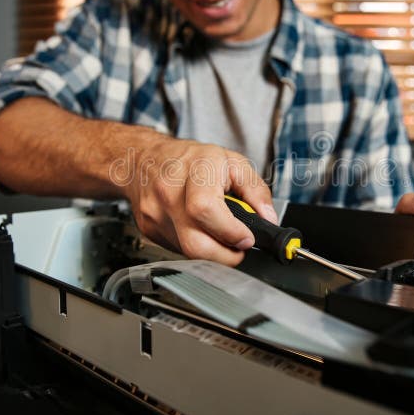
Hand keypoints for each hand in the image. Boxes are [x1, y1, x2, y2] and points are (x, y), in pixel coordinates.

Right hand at [123, 135, 275, 265]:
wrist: (144, 158)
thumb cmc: (191, 159)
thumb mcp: (232, 162)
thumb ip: (256, 191)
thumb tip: (269, 220)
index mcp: (194, 170)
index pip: (206, 210)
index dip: (230, 232)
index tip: (247, 238)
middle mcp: (169, 193)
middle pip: (195, 244)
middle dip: (225, 255)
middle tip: (239, 246)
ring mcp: (155, 214)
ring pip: (187, 252)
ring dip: (212, 252)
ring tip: (221, 235)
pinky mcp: (148, 230)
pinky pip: (177, 249)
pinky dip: (195, 245)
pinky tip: (199, 231)